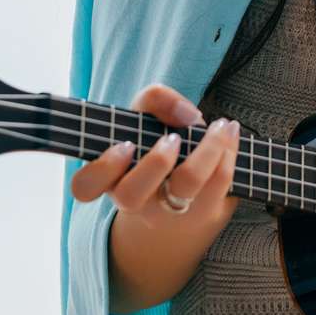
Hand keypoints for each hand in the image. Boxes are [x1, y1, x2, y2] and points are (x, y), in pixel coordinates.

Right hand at [69, 83, 240, 230]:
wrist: (185, 208)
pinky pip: (219, 184)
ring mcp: (169, 212)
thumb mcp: (145, 122)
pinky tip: (230, 132)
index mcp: (111, 178)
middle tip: (174, 139)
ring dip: (207, 148)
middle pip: (131, 195)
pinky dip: (230, 151)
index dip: (102, 168)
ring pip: (184, 187)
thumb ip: (154, 100)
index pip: (84, 187)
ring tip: (220, 126)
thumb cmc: (156, 152)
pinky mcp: (203, 213)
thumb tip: (184, 114)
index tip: (126, 145)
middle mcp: (135, 202)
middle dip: (155, 161)